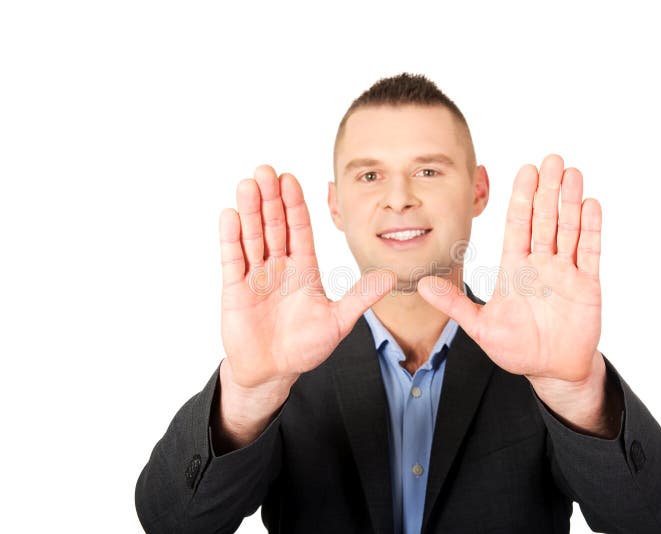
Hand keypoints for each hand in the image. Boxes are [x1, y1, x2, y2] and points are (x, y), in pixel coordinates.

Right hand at [219, 165, 394, 388]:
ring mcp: (256, 275)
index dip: (295, 204)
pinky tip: (231, 215)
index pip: (299, 229)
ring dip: (250, 211)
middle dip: (271, 198)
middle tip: (266, 170)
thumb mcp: (338, 322)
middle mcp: (279, 265)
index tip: (291, 179)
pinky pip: (233, 259)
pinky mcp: (235, 289)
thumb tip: (392, 278)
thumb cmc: (305, 346)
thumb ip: (360, 298)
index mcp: (304, 268)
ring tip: (248, 184)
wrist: (272, 371)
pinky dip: (231, 238)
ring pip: (253, 236)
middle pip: (274, 225)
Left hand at [417, 154, 601, 383]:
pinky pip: (590, 252)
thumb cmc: (516, 348)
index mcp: (516, 268)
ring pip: (568, 229)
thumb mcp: (480, 328)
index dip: (522, 198)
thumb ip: (454, 305)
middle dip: (548, 190)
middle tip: (552, 159)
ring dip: (571, 201)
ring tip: (572, 173)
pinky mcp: (587, 285)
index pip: (519, 224)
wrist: (551, 370)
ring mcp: (566, 272)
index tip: (525, 170)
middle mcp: (541, 264)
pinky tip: (591, 205)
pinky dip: (592, 229)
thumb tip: (422, 285)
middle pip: (545, 219)